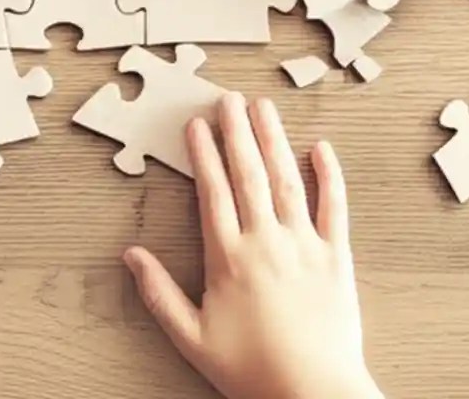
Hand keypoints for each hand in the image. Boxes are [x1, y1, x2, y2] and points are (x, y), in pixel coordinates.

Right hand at [124, 94, 380, 398]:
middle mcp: (266, 242)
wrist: (313, 392)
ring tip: (263, 108)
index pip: (213, 192)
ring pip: (287, 180)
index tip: (195, 126)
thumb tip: (131, 255)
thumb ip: (159, 294)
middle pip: (248, 175)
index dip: (203, 155)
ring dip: (273, 140)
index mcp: (229, 259)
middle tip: (227, 99)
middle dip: (236, 133)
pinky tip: (321, 148)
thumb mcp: (192, 338)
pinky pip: (335, 207)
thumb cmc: (252, 369)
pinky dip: (329, 175)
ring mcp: (305, 246)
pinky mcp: (337, 257)